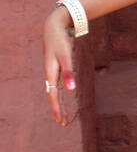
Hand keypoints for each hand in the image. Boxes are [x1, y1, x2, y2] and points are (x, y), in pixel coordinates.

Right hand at [43, 8, 76, 125]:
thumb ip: (69, 72)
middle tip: (62, 123)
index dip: (57, 108)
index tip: (60, 120)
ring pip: (54, 91)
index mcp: (50, 73)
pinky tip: (63, 96)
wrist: (53, 28)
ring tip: (63, 115)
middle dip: (57, 109)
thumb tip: (72, 89)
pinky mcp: (55, 68)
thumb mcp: (66, 56)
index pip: (53, 95)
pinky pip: (56, 85)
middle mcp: (49, 74)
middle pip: (53, 96)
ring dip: (58, 103)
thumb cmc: (60, 42)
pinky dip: (59, 93)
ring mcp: (52, 71)